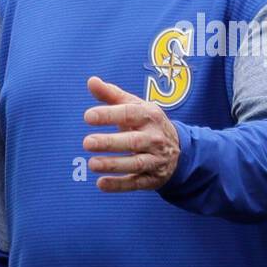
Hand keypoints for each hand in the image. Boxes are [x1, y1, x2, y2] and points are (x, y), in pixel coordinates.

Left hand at [83, 76, 180, 191]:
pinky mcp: (152, 179)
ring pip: (135, 163)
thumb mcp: (135, 106)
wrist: (179, 150)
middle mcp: (154, 138)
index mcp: (149, 116)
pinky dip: (119, 185)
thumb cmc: (147, 124)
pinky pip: (135, 183)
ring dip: (113, 164)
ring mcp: (155, 160)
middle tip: (86, 142)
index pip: (129, 114)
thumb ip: (112, 95)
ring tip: (92, 164)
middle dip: (110, 142)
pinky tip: (101, 184)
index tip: (88, 117)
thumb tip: (91, 81)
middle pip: (132, 141)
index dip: (109, 115)